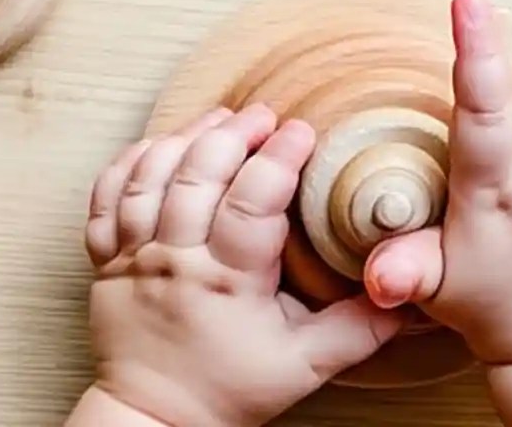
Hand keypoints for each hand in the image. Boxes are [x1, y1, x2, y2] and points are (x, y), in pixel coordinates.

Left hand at [80, 105, 405, 425]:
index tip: (303, 131)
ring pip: (151, 176)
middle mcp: (175, 259)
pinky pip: (106, 197)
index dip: (278, 158)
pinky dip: (131, 162)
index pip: (252, 201)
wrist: (155, 417)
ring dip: (185, 138)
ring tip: (220, 119)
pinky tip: (161, 144)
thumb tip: (404, 288)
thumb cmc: (231, 390)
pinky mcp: (107, 259)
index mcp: (227, 280)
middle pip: (198, 174)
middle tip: (265, 116)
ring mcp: (136, 256)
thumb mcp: (307, 365)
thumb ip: (359, 327)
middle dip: (233, 134)